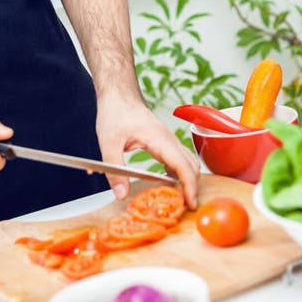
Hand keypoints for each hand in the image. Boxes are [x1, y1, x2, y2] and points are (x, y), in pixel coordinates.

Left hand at [95, 93, 199, 208]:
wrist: (118, 94)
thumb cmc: (115, 112)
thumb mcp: (108, 142)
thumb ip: (115, 170)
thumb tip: (121, 195)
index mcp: (160, 139)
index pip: (183, 166)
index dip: (190, 187)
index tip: (190, 204)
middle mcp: (169, 139)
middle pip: (192, 165)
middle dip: (192, 186)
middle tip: (184, 207)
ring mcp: (168, 139)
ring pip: (188, 161)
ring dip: (188, 179)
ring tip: (179, 199)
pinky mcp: (164, 140)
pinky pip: (179, 158)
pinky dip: (180, 172)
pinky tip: (170, 183)